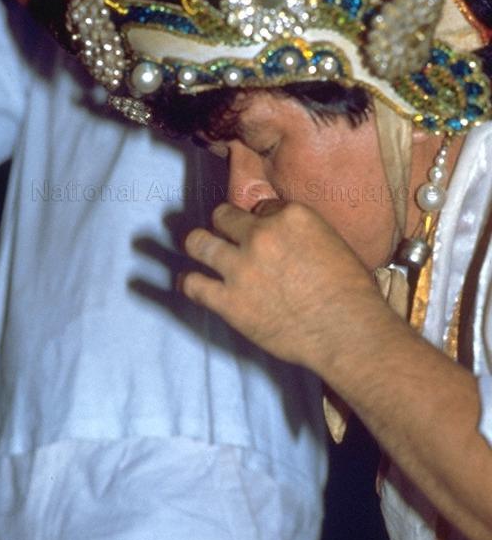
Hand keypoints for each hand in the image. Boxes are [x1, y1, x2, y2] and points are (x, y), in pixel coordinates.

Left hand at [182, 199, 385, 371]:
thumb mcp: (330, 242)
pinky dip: (189, 282)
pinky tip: (192, 282)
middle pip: (223, 216)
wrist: (348, 333)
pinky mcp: (229, 302)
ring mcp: (241, 268)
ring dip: (199, 245)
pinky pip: (193, 285)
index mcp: (291, 216)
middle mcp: (261, 235)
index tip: (265, 235)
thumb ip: (299, 233)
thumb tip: (280, 238)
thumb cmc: (350, 292)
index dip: (262, 221)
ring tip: (202, 251)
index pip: (261, 206)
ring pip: (197, 242)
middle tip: (228, 238)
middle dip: (226, 225)